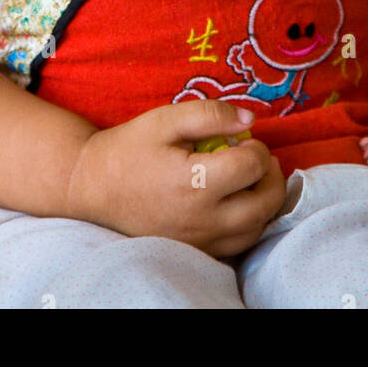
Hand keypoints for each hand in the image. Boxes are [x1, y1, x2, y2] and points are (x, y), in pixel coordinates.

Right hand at [64, 101, 286, 257]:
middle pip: (264, 204)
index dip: (257, 148)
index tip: (244, 139)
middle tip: (260, 158)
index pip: (251, 167)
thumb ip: (210, 114)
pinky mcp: (195, 252)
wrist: (95, 186)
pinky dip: (249, 223)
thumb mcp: (166, 119)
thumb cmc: (131, 149)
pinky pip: (238, 244)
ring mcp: (199, 241)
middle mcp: (201, 218)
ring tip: (251, 178)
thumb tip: (250, 121)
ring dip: (265, 201)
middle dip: (272, 176)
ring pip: (256, 228)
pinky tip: (238, 202)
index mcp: (194, 182)